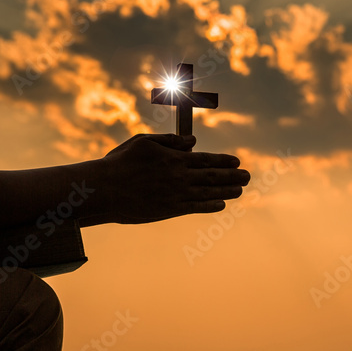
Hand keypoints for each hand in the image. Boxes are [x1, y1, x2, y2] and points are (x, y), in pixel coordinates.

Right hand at [79, 134, 250, 225]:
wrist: (103, 190)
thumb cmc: (120, 163)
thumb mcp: (143, 142)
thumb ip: (169, 141)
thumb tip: (193, 141)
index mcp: (174, 158)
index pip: (206, 159)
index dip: (223, 161)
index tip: (237, 161)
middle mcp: (179, 177)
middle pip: (213, 176)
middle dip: (232, 176)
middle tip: (248, 176)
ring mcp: (176, 194)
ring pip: (209, 192)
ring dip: (227, 191)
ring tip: (241, 190)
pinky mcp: (170, 210)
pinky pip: (196, 207)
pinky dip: (210, 206)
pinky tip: (221, 204)